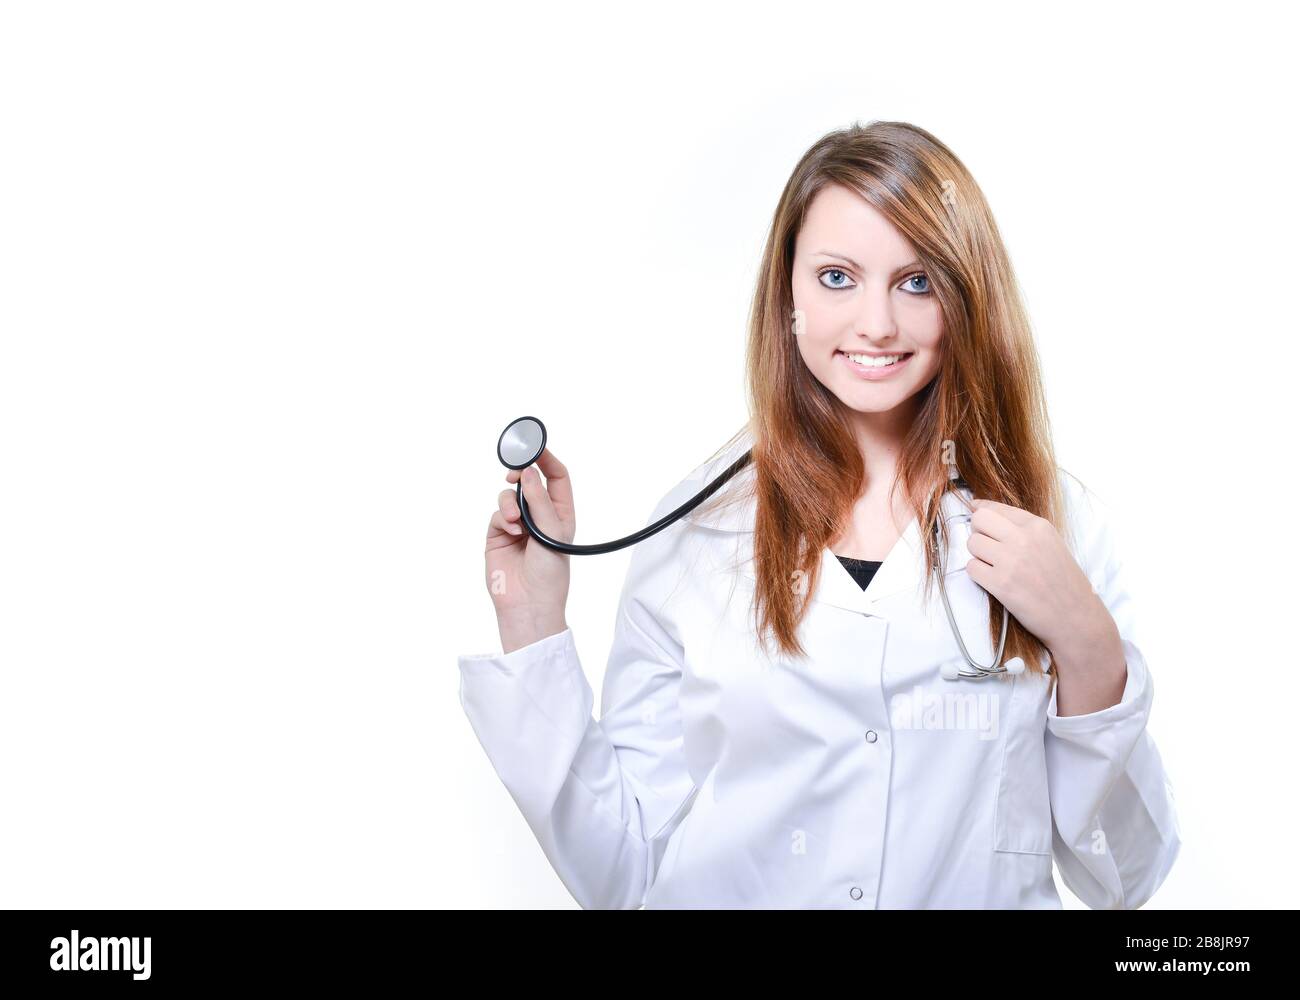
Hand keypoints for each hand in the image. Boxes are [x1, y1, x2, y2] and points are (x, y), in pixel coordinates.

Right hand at [485, 448, 575, 651]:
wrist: (528, 604)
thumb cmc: (550, 573)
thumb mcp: (552, 532)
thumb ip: (539, 500)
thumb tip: (528, 471)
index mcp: (560, 513)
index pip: (556, 476)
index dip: (546, 460)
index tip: (535, 448)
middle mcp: (539, 516)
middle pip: (529, 481)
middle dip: (521, 474)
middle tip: (514, 472)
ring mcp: (517, 525)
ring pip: (509, 495)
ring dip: (510, 502)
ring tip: (516, 521)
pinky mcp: (498, 535)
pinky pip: (497, 513)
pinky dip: (502, 518)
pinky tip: (511, 533)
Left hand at [963, 498, 1114, 658]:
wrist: (1076, 618)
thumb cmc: (1063, 582)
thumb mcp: (1051, 544)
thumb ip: (1022, 528)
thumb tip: (980, 508)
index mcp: (1039, 526)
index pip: (997, 508)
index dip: (983, 513)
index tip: (978, 516)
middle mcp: (1024, 539)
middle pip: (978, 520)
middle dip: (978, 532)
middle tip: (988, 546)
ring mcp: (1011, 561)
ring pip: (972, 543)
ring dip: (978, 555)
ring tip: (996, 567)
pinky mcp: (1001, 584)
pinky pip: (971, 568)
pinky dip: (978, 575)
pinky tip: (994, 581)